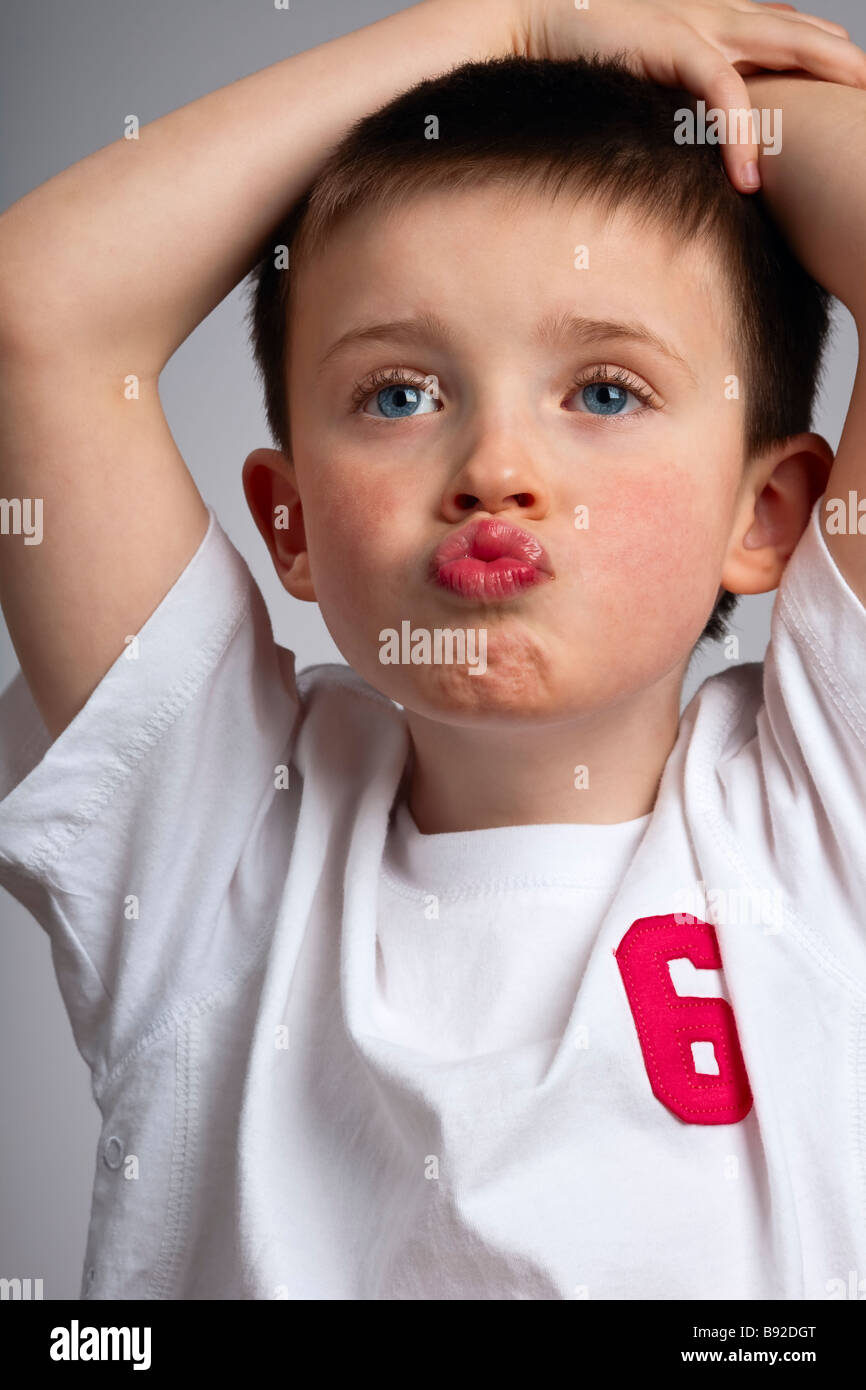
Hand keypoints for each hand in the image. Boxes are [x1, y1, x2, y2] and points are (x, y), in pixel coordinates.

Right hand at [505, 0, 865, 190]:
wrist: (519, 21)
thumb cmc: (565, 57)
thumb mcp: (632, 74)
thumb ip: (664, 97)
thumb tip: (675, 138)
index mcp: (700, 17)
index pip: (772, 26)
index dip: (812, 44)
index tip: (847, 68)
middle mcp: (707, 13)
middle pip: (791, 29)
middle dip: (838, 54)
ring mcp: (693, 23)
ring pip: (778, 46)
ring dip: (822, 71)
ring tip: (857, 102)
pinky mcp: (671, 44)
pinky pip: (722, 91)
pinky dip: (740, 134)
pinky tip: (752, 175)